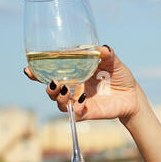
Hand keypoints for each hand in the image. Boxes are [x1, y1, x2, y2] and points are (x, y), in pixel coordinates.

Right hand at [25, 44, 142, 122]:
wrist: (132, 95)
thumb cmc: (119, 75)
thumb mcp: (113, 61)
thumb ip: (107, 54)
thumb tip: (102, 48)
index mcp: (73, 72)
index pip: (51, 71)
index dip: (37, 71)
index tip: (28, 69)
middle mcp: (72, 86)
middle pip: (51, 88)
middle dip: (44, 85)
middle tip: (50, 81)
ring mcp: (78, 100)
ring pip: (59, 102)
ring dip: (58, 96)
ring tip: (63, 88)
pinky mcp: (86, 112)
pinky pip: (75, 112)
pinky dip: (76, 107)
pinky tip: (81, 100)